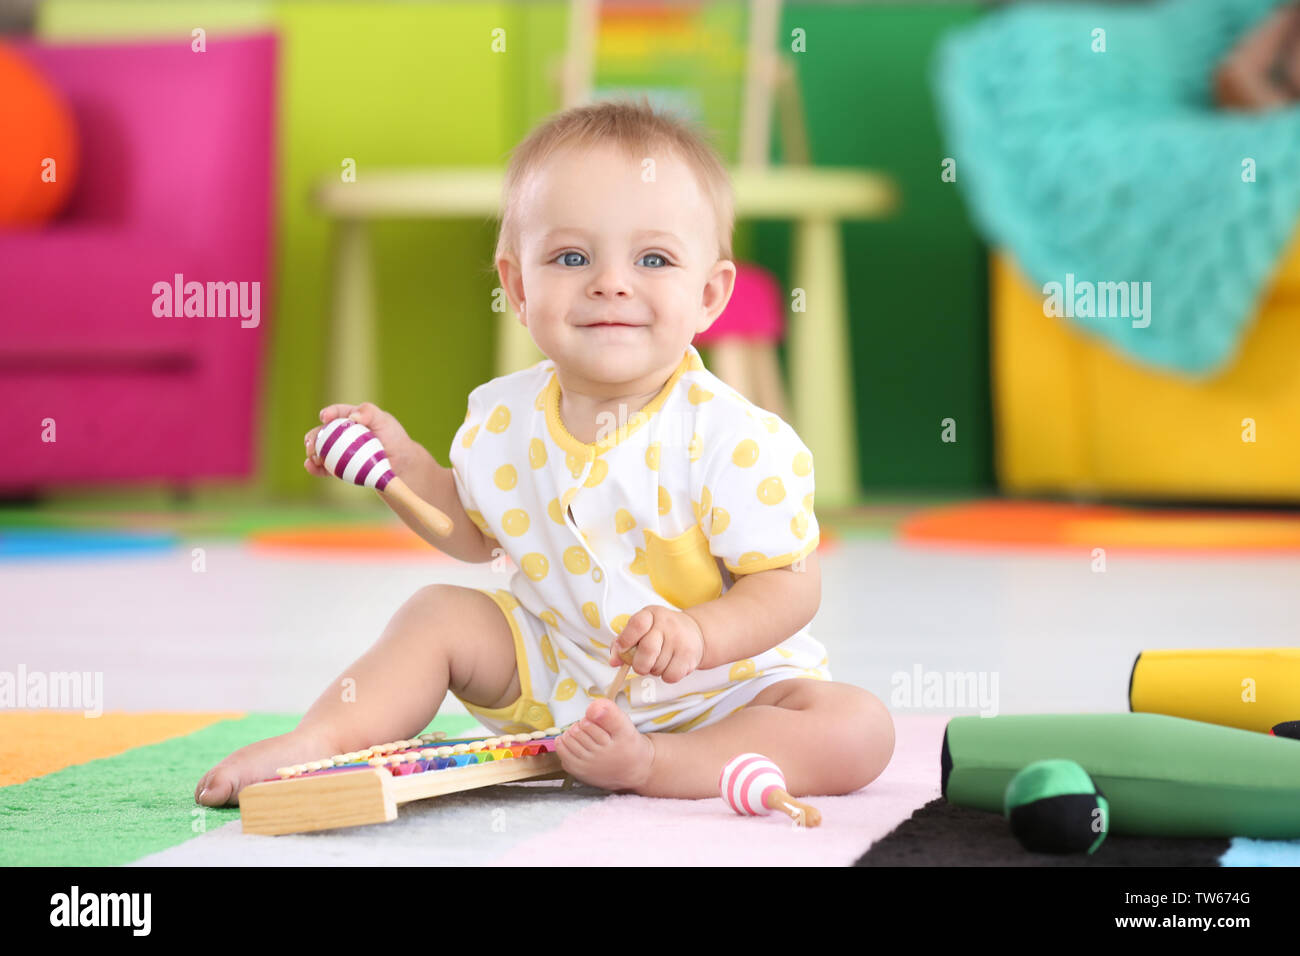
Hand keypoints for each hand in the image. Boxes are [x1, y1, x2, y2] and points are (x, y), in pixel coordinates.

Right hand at [303, 402, 418, 477]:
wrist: (399, 465)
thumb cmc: (393, 439)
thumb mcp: (384, 421)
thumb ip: (370, 412)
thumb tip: (353, 416)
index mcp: (351, 418)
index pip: (336, 413)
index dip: (328, 413)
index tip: (324, 417)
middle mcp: (341, 433)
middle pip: (321, 433)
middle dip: (313, 437)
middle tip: (313, 443)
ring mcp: (339, 450)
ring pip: (319, 450)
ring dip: (312, 453)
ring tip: (314, 458)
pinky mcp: (339, 467)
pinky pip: (323, 467)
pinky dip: (315, 468)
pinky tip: (311, 467)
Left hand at [609, 605, 704, 683]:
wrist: (694, 631)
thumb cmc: (662, 631)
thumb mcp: (642, 627)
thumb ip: (623, 641)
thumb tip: (614, 661)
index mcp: (651, 614)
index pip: (637, 625)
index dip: (626, 641)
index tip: (622, 651)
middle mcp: (667, 624)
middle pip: (647, 650)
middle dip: (639, 664)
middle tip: (641, 664)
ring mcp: (680, 640)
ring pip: (657, 667)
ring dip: (653, 670)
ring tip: (659, 659)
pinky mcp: (690, 656)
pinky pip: (670, 676)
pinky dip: (666, 676)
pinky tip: (669, 665)